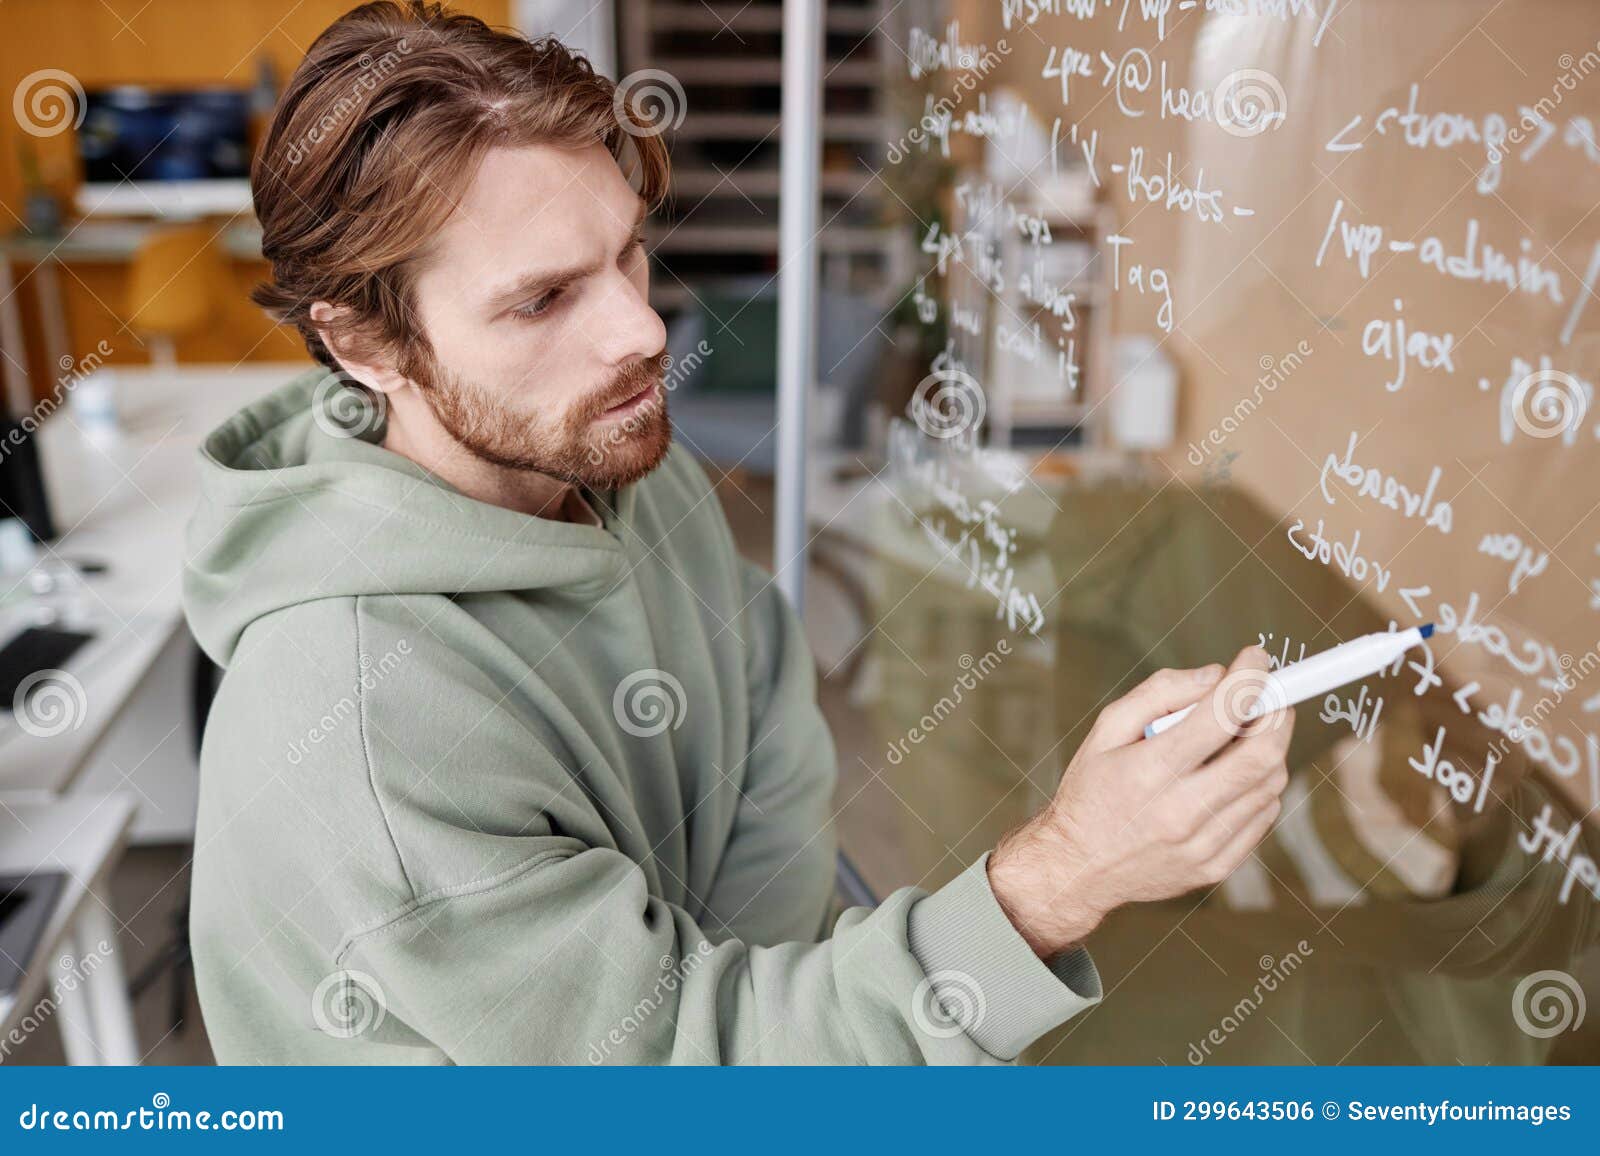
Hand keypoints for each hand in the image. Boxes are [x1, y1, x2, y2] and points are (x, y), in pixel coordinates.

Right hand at [987, 646, 1293, 957]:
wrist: (1076, 868)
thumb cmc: (1090, 792)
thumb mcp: (1106, 730)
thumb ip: (1158, 694)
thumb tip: (1214, 676)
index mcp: (1151, 770)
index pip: (1221, 714)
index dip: (1249, 677)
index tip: (1257, 659)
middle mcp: (1181, 810)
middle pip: (1262, 754)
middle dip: (1277, 715)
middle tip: (1269, 700)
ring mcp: (1202, 844)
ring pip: (1269, 786)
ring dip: (1270, 751)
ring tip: (1245, 738)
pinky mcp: (1215, 867)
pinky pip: (1263, 819)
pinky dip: (1260, 788)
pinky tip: (1235, 777)